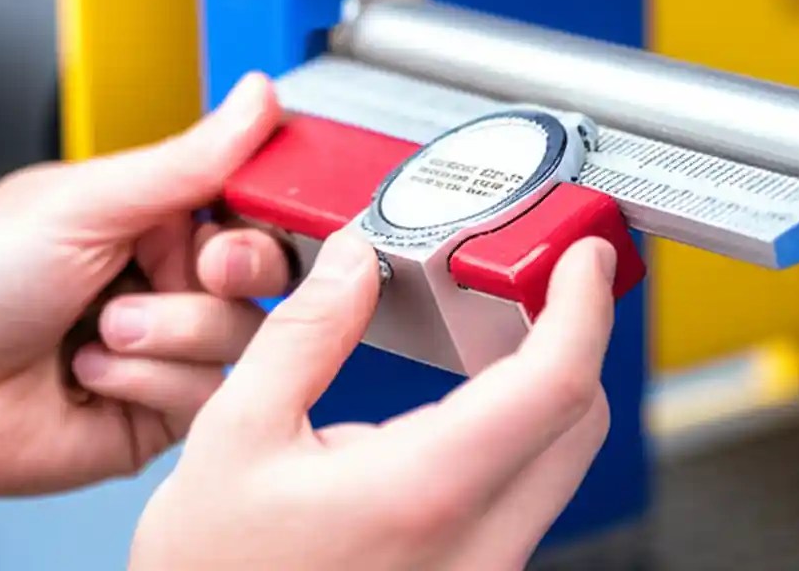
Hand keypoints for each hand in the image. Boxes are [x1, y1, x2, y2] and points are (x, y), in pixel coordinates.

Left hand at [0, 73, 289, 511]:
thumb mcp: (86, 203)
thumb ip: (189, 160)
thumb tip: (258, 97)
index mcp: (155, 219)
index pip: (251, 209)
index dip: (262, 220)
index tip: (242, 227)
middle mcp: (168, 282)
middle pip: (262, 276)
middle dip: (220, 277)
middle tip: (188, 271)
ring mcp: (170, 349)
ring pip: (237, 337)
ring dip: (163, 332)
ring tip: (98, 331)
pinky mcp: (163, 412)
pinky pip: (207, 394)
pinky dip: (145, 382)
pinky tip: (89, 374)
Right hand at [129, 230, 617, 570]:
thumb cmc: (215, 569)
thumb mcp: (234, 436)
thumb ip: (304, 334)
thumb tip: (354, 259)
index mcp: (423, 491)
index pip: (554, 384)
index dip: (583, 306)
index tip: (581, 260)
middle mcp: (479, 544)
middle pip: (579, 421)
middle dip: (574, 337)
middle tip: (540, 282)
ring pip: (561, 461)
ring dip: (547, 388)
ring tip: (500, 332)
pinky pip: (529, 497)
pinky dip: (519, 436)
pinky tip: (471, 408)